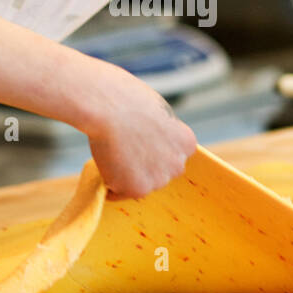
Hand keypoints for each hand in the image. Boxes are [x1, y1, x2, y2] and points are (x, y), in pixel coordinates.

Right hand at [86, 69, 197, 199]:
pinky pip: (118, 192)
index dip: (151, 149)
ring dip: (125, 175)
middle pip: (158, 174)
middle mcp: (178, 165)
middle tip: (122, 147)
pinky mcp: (137, 190)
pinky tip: (105, 162)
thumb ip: (160, 133)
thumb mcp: (156, 112)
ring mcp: (159, 180)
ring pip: (139, 184)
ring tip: (112, 151)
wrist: (108, 106)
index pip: (171, 156)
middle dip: (142, 166)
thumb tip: (149, 145)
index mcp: (186, 143)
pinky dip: (109, 182)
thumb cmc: (125, 99)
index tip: (138, 139)